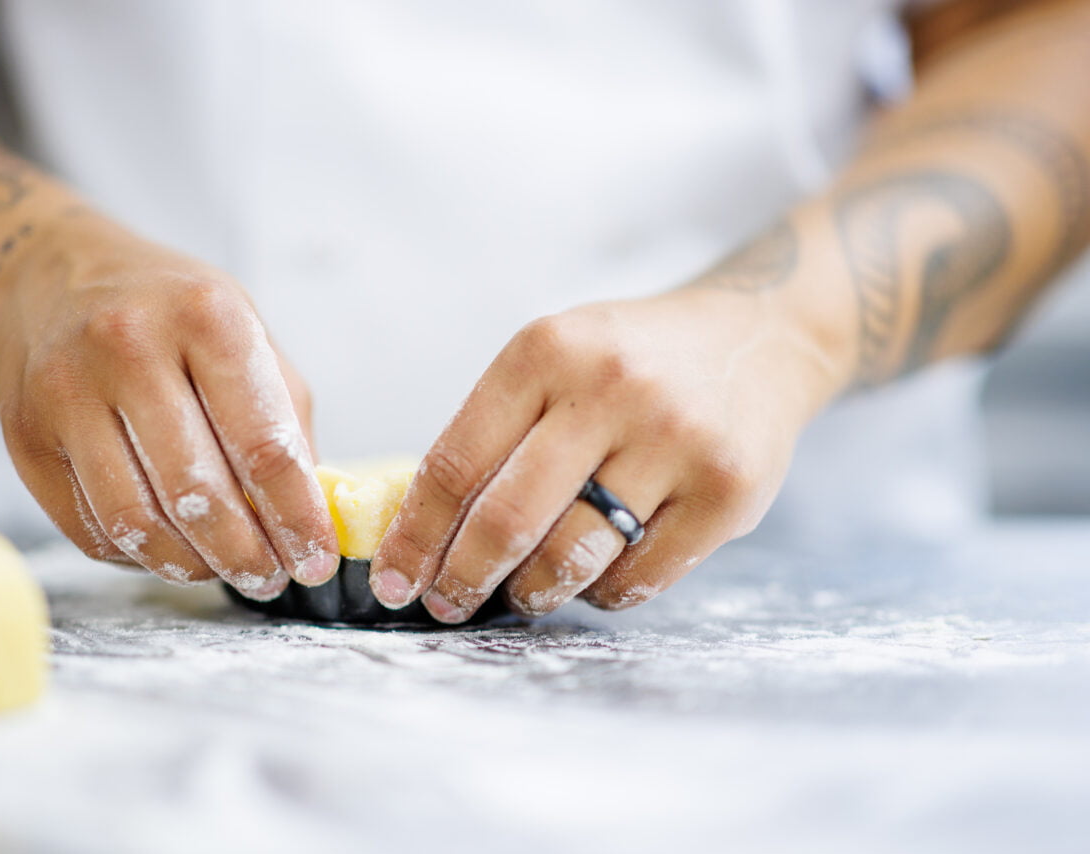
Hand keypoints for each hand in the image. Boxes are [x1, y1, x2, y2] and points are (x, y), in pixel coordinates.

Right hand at [0, 215, 338, 595]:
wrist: (55, 271)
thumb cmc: (170, 309)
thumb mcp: (247, 331)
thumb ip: (284, 417)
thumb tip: (308, 512)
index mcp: (206, 317)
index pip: (263, 444)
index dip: (296, 517)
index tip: (315, 559)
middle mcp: (130, 347)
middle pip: (197, 492)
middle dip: (245, 553)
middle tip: (269, 576)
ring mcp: (67, 390)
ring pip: (136, 521)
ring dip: (190, 565)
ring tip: (221, 569)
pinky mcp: (25, 434)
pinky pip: (90, 526)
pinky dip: (138, 554)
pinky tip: (167, 548)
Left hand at [369, 286, 842, 620]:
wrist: (758, 337)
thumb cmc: (631, 360)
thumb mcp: (555, 356)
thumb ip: (496, 430)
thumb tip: (426, 536)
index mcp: (548, 351)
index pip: (456, 463)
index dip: (415, 535)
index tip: (394, 579)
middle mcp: (612, 389)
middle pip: (507, 519)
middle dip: (462, 579)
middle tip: (446, 604)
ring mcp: (676, 441)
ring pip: (571, 558)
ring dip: (531, 592)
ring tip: (523, 591)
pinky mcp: (729, 494)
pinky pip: (638, 579)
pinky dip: (599, 593)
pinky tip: (593, 576)